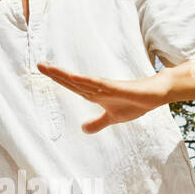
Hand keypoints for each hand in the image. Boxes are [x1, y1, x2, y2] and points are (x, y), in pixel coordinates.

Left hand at [35, 61, 166, 132]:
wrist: (155, 95)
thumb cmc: (134, 103)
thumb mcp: (112, 118)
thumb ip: (97, 122)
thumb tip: (83, 129)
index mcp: (94, 94)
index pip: (71, 85)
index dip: (57, 78)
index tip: (42, 69)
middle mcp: (97, 88)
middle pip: (72, 80)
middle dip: (55, 73)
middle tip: (39, 64)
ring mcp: (107, 87)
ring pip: (82, 81)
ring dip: (66, 75)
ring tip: (50, 68)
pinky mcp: (118, 88)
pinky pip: (99, 84)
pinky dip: (86, 81)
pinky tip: (74, 78)